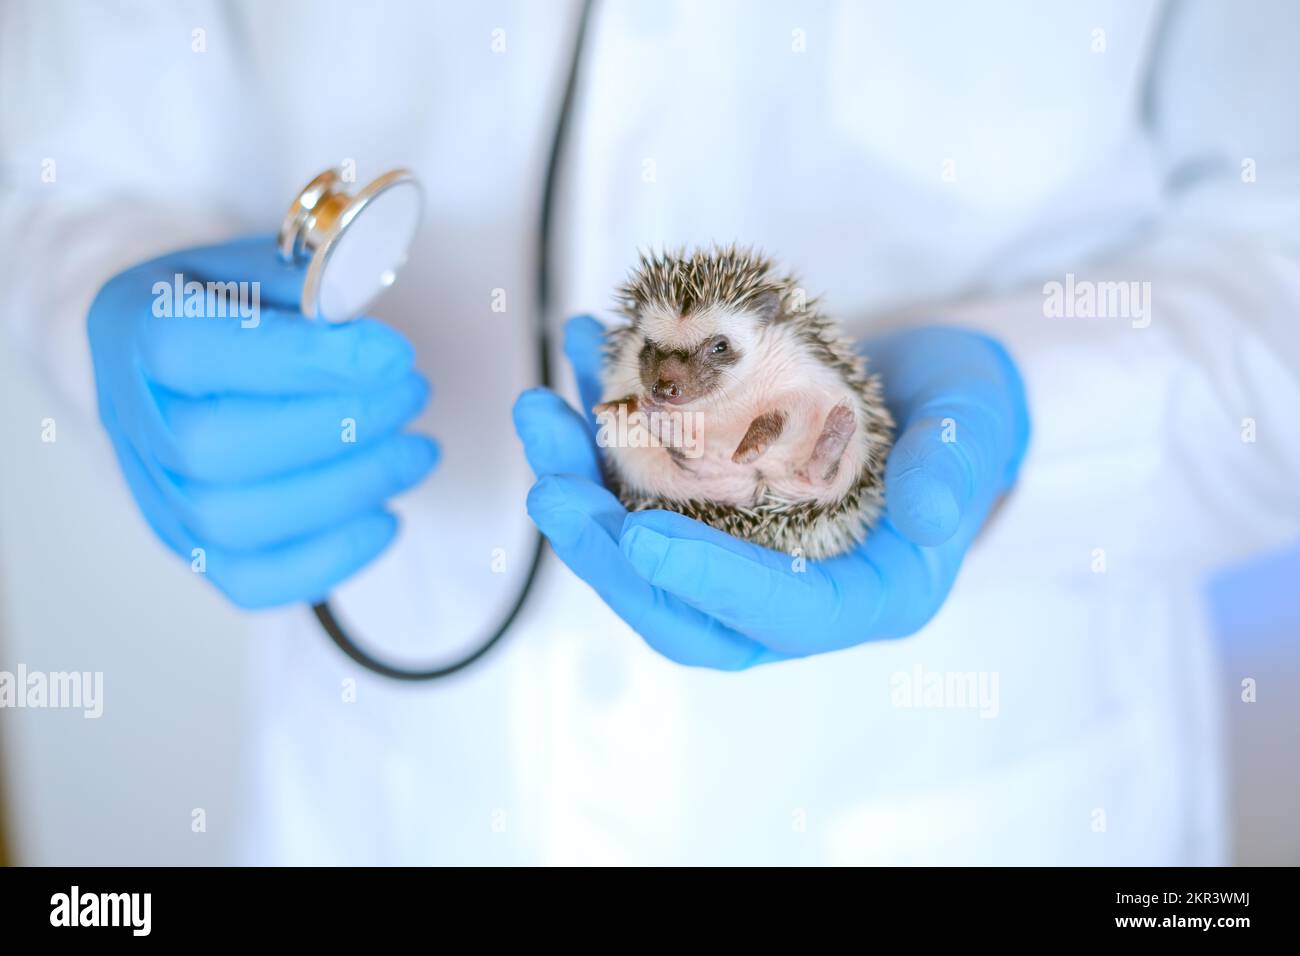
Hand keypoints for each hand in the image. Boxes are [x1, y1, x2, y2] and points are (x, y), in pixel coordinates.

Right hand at [88, 235, 436, 608]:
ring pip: (244, 520)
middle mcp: (137, 422)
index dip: (308, 361)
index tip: (394, 353)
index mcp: (140, 331)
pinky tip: (386, 516)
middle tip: (414, 393)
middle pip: (225, 449)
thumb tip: (366, 308)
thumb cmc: (223, 304)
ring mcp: (160, 494)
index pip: (206, 355)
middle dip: (344, 425)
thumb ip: (309, 280)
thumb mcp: (259, 262)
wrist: (163, 355)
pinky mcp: (194, 547)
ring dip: (352, 488)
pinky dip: (330, 558)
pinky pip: (254, 581)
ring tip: (417, 450)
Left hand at [513, 316, 1028, 668]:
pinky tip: (575, 358)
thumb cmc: (965, 417)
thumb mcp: (976, 430)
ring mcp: (737, 551)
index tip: (638, 535)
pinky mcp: (705, 505)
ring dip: (580, 485)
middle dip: (606, 555)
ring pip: (642, 547)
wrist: (934, 390)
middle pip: (682, 607)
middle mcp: (788, 592)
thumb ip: (959, 468)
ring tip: (540, 412)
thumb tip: (933, 517)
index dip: (709, 586)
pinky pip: (638, 483)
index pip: (780, 617)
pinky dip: (599, 428)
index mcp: (861, 596)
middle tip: (551, 485)